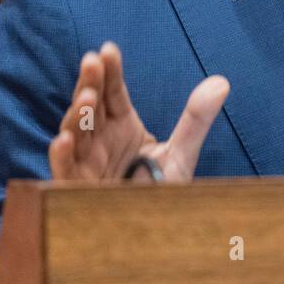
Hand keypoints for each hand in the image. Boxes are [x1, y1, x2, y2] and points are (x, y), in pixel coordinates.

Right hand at [48, 41, 229, 181]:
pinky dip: (62, 155)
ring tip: (88, 97)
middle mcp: (100, 141)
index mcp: (121, 127)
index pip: (113, 93)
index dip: (110, 71)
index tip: (109, 49)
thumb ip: (197, 118)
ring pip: (75, 132)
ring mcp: (87, 163)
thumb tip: (221, 82)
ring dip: (78, 114)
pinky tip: (65, 139)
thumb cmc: (160, 191)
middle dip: (89, 83)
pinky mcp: (77, 189)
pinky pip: (64, 171)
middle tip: (92, 61)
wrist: (156, 234)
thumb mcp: (182, 152)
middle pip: (90, 106)